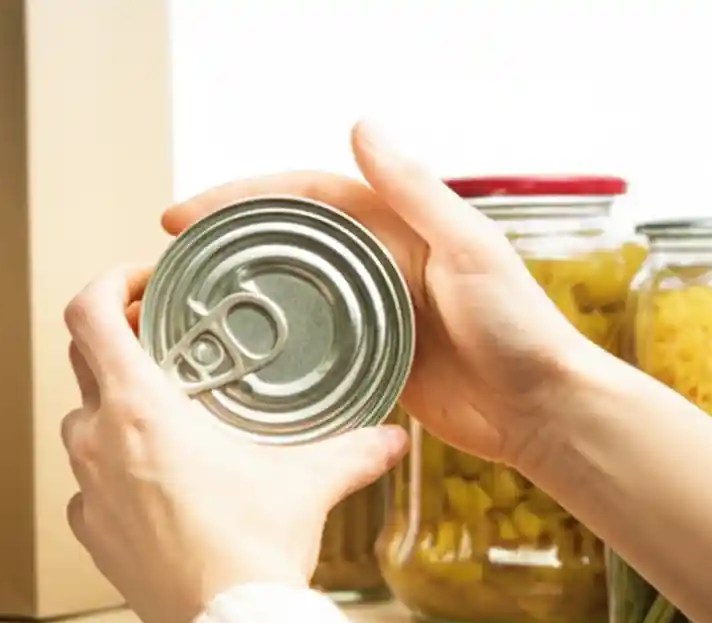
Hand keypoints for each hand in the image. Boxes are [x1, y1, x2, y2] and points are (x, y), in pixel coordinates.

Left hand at [59, 266, 407, 622]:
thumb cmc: (252, 549)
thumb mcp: (310, 482)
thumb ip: (355, 449)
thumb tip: (392, 438)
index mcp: (140, 408)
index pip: (88, 313)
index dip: (107, 282)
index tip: (141, 282)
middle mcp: (99, 441)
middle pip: (83, 360)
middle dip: (119, 339)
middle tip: (165, 340)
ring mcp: (88, 489)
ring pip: (82, 422)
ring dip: (114, 406)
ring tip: (166, 413)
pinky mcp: (92, 531)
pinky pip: (91, 483)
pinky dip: (116, 469)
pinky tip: (159, 482)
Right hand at [162, 121, 607, 469]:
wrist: (543, 409)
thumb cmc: (518, 327)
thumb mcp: (467, 247)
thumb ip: (414, 190)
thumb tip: (361, 124)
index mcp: (397, 227)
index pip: (304, 197)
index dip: (243, 198)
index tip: (188, 214)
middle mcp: (379, 265)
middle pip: (286, 242)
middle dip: (226, 243)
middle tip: (168, 259)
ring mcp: (372, 316)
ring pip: (292, 294)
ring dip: (242, 293)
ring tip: (184, 306)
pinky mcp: (373, 364)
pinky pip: (312, 348)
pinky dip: (274, 347)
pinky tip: (237, 359)